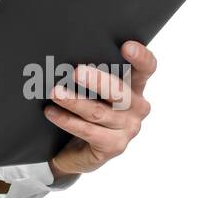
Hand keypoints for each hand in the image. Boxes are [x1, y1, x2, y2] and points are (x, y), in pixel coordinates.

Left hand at [44, 40, 155, 179]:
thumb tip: (65, 55)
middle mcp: (137, 107)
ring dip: (74, 101)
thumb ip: (90, 73)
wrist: (76, 150)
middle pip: (119, 91)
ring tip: (55, 92)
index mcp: (135, 87)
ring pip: (98, 112)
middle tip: (76, 71)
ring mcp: (128, 129)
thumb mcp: (91, 89)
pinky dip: (67, 120)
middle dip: (97, 80)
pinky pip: (88, 131)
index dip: (140, 57)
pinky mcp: (114, 146)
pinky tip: (51, 112)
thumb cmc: (84, 109)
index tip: (126, 47)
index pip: (146, 68)